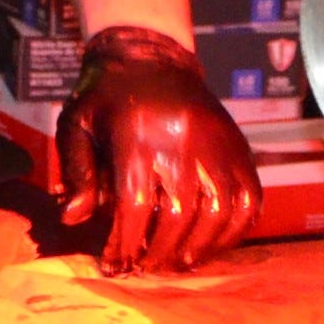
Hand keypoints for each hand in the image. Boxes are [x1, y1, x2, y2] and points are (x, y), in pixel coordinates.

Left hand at [57, 27, 261, 273]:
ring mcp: (217, 143)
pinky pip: (249, 199)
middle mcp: (182, 139)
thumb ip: (76, 171)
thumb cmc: (106, 96)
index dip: (126, 243)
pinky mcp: (238, 146)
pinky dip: (234, 230)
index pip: (135, 205)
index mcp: (137, 135)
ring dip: (200, 248)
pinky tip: (212, 245)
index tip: (116, 265)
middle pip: (179, 214)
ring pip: (220, 211)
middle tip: (146, 269)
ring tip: (177, 264)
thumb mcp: (75, 124)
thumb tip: (74, 218)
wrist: (149, 55)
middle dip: (160, 252)